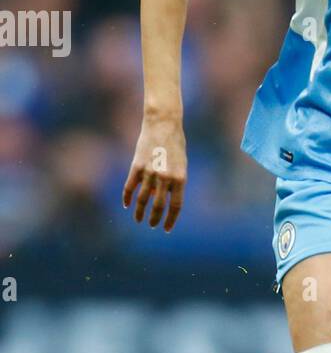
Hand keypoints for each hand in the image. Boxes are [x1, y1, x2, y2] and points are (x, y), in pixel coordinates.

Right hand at [123, 113, 186, 230]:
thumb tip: (159, 198)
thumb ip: (173, 182)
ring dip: (140, 212)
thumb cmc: (175, 144)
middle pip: (158, 206)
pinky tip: (127, 205)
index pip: (175, 206)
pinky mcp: (136, 166)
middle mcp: (165, 177)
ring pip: (142, 199)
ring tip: (139, 219)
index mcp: (180, 178)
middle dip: (155, 219)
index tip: (166, 229)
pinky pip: (130, 186)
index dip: (170, 219)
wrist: (163, 124)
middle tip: (152, 225)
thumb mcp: (181, 164)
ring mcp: (150, 172)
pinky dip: (128, 198)